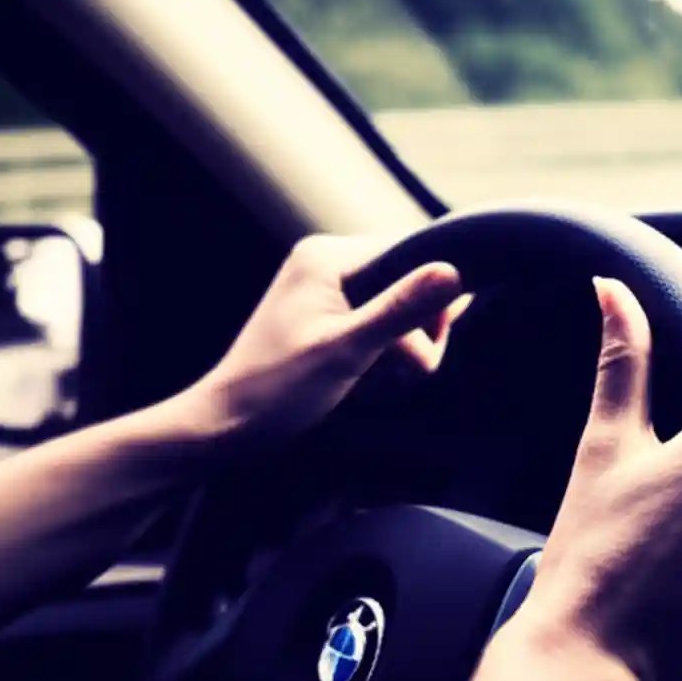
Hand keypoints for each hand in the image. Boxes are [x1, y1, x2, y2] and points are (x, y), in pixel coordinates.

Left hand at [178, 235, 465, 441]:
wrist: (226, 426)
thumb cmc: (276, 390)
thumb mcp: (346, 351)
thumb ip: (399, 309)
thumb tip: (455, 271)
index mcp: (327, 256)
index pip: (413, 254)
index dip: (431, 303)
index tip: (422, 352)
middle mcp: (328, 262)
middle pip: (411, 283)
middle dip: (415, 335)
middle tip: (396, 374)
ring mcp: (328, 290)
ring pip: (401, 310)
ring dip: (401, 352)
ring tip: (375, 381)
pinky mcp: (330, 317)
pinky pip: (382, 327)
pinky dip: (385, 357)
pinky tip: (370, 380)